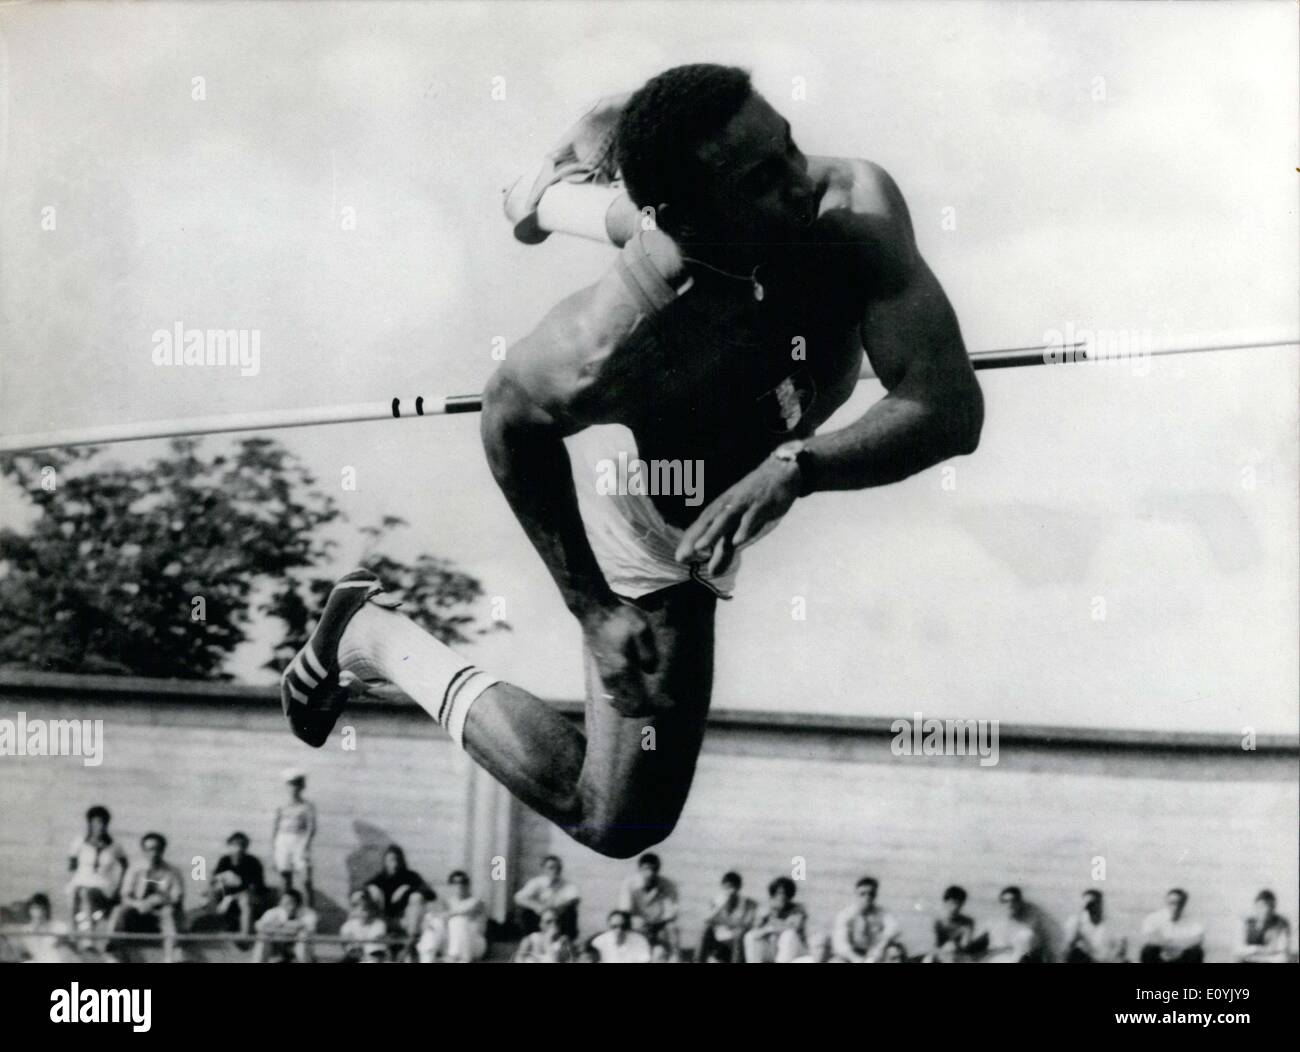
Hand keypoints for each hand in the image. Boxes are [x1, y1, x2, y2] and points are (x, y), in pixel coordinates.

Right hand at [581, 602, 658, 715]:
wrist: (595, 611)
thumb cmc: (619, 617)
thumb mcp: (639, 627)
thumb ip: (647, 650)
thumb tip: (652, 670)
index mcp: (622, 669)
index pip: (638, 700)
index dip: (656, 706)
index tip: (670, 704)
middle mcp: (612, 676)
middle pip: (628, 706)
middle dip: (647, 710)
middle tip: (664, 705)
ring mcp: (605, 674)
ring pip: (619, 702)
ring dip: (634, 706)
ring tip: (651, 703)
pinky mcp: (603, 669)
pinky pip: (613, 694)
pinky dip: (624, 700)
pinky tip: (634, 695)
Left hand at [675, 458, 800, 574]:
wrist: (781, 471)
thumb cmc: (757, 500)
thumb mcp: (740, 523)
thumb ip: (727, 544)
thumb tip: (714, 570)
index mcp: (721, 508)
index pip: (701, 526)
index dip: (689, 541)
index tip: (679, 558)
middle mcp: (728, 505)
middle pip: (708, 523)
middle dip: (694, 539)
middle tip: (682, 557)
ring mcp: (744, 504)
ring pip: (725, 519)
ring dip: (712, 533)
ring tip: (701, 547)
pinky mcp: (760, 505)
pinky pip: (751, 518)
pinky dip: (744, 529)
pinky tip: (737, 541)